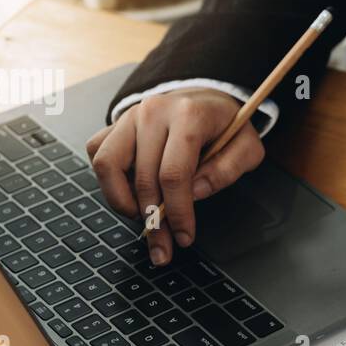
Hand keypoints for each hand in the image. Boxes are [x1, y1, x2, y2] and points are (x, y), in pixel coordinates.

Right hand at [86, 87, 264, 264]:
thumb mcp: (247, 146)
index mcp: (188, 115)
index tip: (184, 237)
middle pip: (143, 178)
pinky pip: (98, 157)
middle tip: (163, 247)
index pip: (174, 173)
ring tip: (142, 218)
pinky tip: (133, 194)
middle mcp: (153, 112)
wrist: (202, 99)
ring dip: (121, 201)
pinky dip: (109, 182)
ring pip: (107, 166)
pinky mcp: (113, 125)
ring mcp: (129, 117)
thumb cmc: (224, 126)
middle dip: (153, 221)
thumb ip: (228, 169)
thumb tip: (196, 192)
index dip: (178, 212)